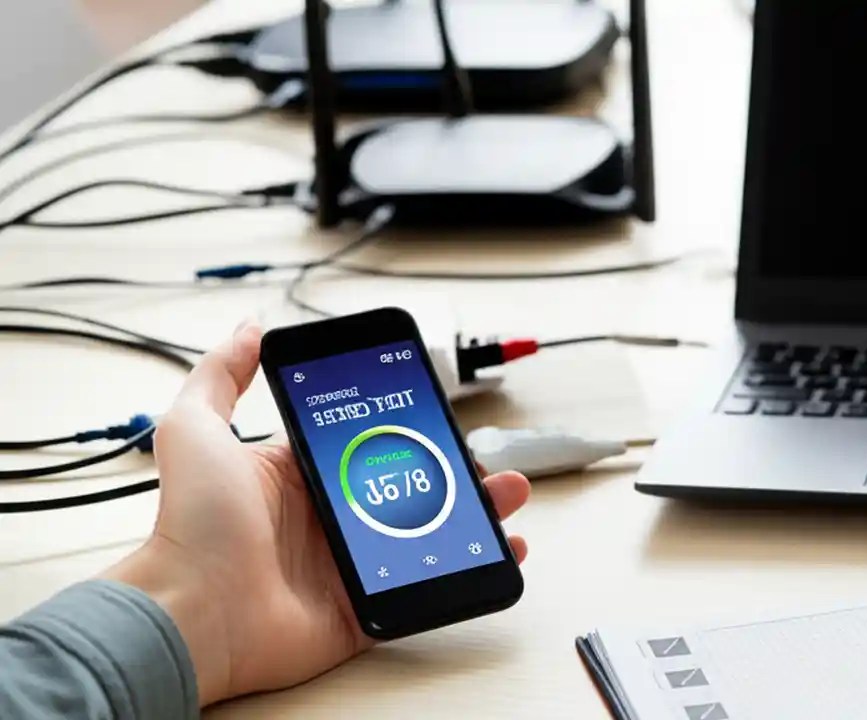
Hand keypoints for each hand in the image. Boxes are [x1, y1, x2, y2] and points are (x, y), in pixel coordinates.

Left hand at [104, 320, 530, 705]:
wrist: (194, 613)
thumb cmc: (191, 526)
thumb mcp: (195, 429)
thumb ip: (222, 375)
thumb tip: (249, 330)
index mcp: (297, 476)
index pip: (366, 442)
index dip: (405, 429)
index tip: (436, 416)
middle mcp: (326, 518)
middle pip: (407, 487)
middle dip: (453, 471)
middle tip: (482, 460)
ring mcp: (347, 564)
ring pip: (426, 535)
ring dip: (473, 516)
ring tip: (504, 499)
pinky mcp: (362, 607)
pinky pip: (422, 590)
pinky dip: (462, 573)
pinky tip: (492, 553)